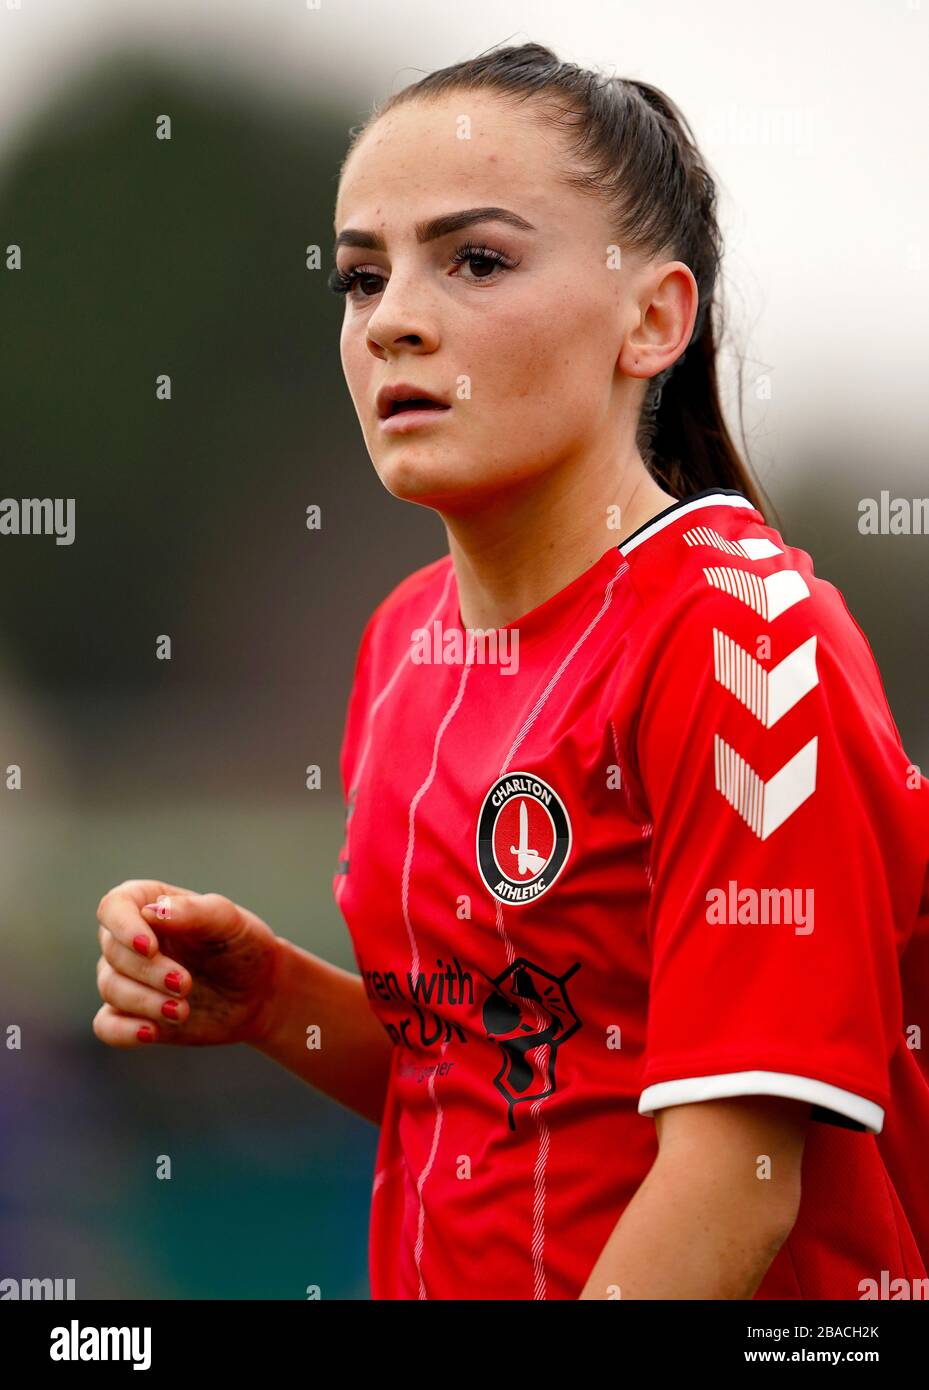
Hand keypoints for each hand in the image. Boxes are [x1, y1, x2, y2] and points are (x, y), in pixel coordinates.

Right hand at [93, 879, 280, 1048]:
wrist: (258, 993)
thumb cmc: (242, 945)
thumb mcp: (229, 921)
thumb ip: (194, 911)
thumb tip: (152, 911)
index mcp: (147, 903)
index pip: (113, 907)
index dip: (124, 927)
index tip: (150, 948)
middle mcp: (130, 940)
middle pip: (113, 953)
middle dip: (149, 972)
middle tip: (186, 984)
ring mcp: (128, 978)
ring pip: (110, 989)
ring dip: (144, 1002)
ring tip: (182, 1011)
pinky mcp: (131, 1014)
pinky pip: (106, 1026)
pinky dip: (123, 1031)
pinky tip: (151, 1032)